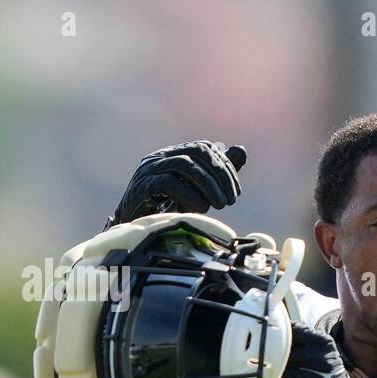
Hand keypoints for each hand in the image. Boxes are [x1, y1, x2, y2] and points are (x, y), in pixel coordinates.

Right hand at [109, 140, 246, 225]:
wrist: (136, 229)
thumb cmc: (168, 209)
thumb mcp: (198, 191)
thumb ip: (217, 172)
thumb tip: (241, 150)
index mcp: (173, 154)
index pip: (204, 148)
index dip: (225, 167)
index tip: (236, 192)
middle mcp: (160, 157)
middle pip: (196, 152)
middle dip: (219, 175)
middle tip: (230, 200)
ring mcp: (148, 170)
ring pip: (183, 165)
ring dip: (208, 185)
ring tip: (220, 206)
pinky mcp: (141, 187)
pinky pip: (168, 183)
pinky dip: (189, 195)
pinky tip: (202, 209)